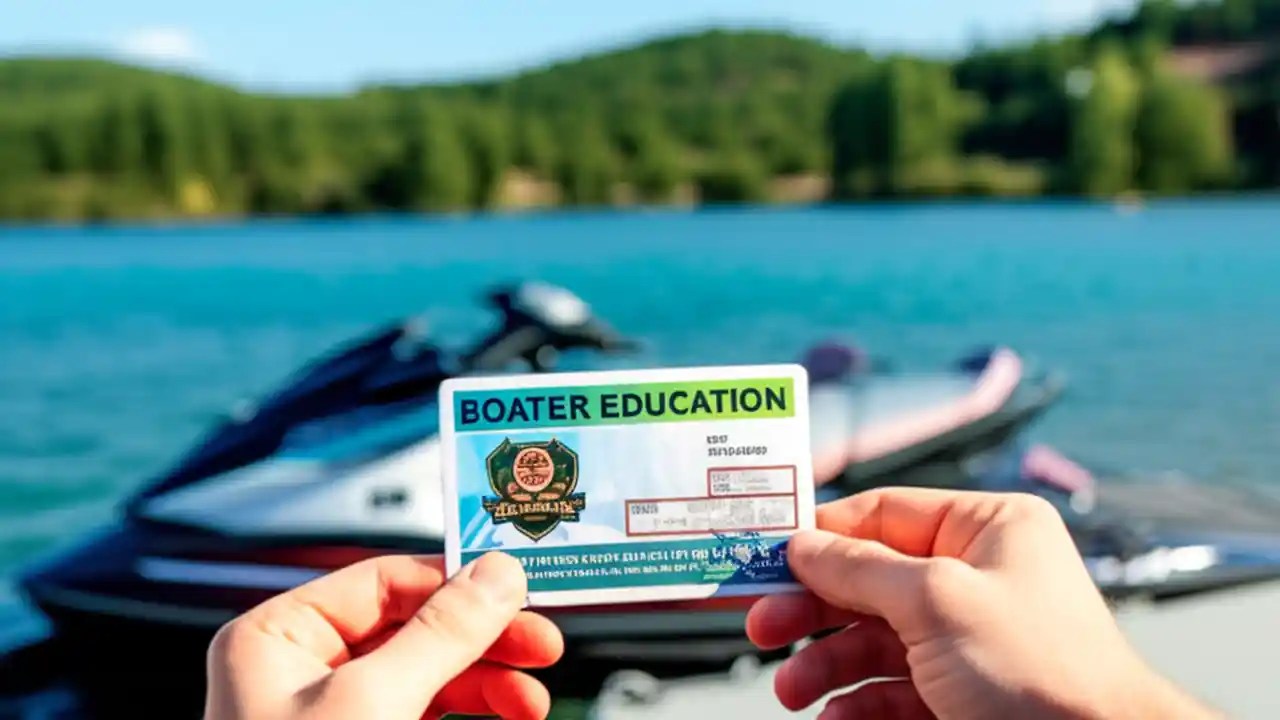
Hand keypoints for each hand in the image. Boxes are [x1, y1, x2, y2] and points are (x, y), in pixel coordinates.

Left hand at [205, 552, 561, 719]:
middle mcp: (304, 670)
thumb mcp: (374, 704)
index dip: (458, 584)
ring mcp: (335, 715)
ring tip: (532, 701)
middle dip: (485, 641)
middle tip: (543, 647)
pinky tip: (509, 717)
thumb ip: (440, 634)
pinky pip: (428, 713)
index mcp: (279, 638)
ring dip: (489, 682)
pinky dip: (473, 713)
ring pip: (430, 673)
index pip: (384, 582)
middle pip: (416, 627)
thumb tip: (496, 574)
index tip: (523, 591)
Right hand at [747, 488, 1217, 719]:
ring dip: (825, 666)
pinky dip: (856, 705)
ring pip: (872, 641)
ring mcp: (968, 640)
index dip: (822, 533)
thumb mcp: (938, 602)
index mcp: (987, 531)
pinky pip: (891, 691)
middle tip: (763, 626)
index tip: (766, 553)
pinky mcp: (961, 695)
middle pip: (867, 581)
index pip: (884, 513)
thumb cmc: (1047, 674)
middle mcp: (976, 579)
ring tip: (794, 691)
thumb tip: (804, 543)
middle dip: (812, 609)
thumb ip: (860, 566)